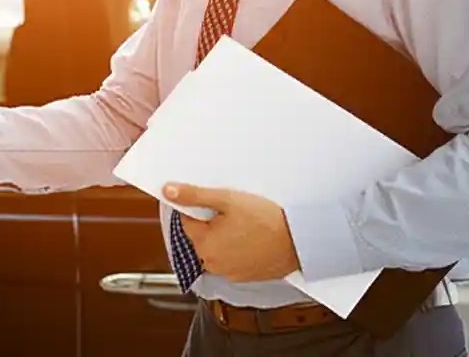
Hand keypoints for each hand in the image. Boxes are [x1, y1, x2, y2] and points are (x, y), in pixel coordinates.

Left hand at [164, 182, 299, 282]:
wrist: (301, 240)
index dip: (200, 207)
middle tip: (235, 213)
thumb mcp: (227, 200)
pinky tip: (254, 238)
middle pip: (202, 235)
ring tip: (247, 225)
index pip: (187, 220)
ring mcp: (229, 272)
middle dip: (213, 222)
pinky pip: (233, 258)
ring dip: (225, 236)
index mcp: (203, 244)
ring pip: (217, 247)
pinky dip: (238, 248)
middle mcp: (212, 263)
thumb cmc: (267, 220)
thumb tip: (168, 191)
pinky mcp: (245, 276)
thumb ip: (194, 196)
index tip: (217, 203)